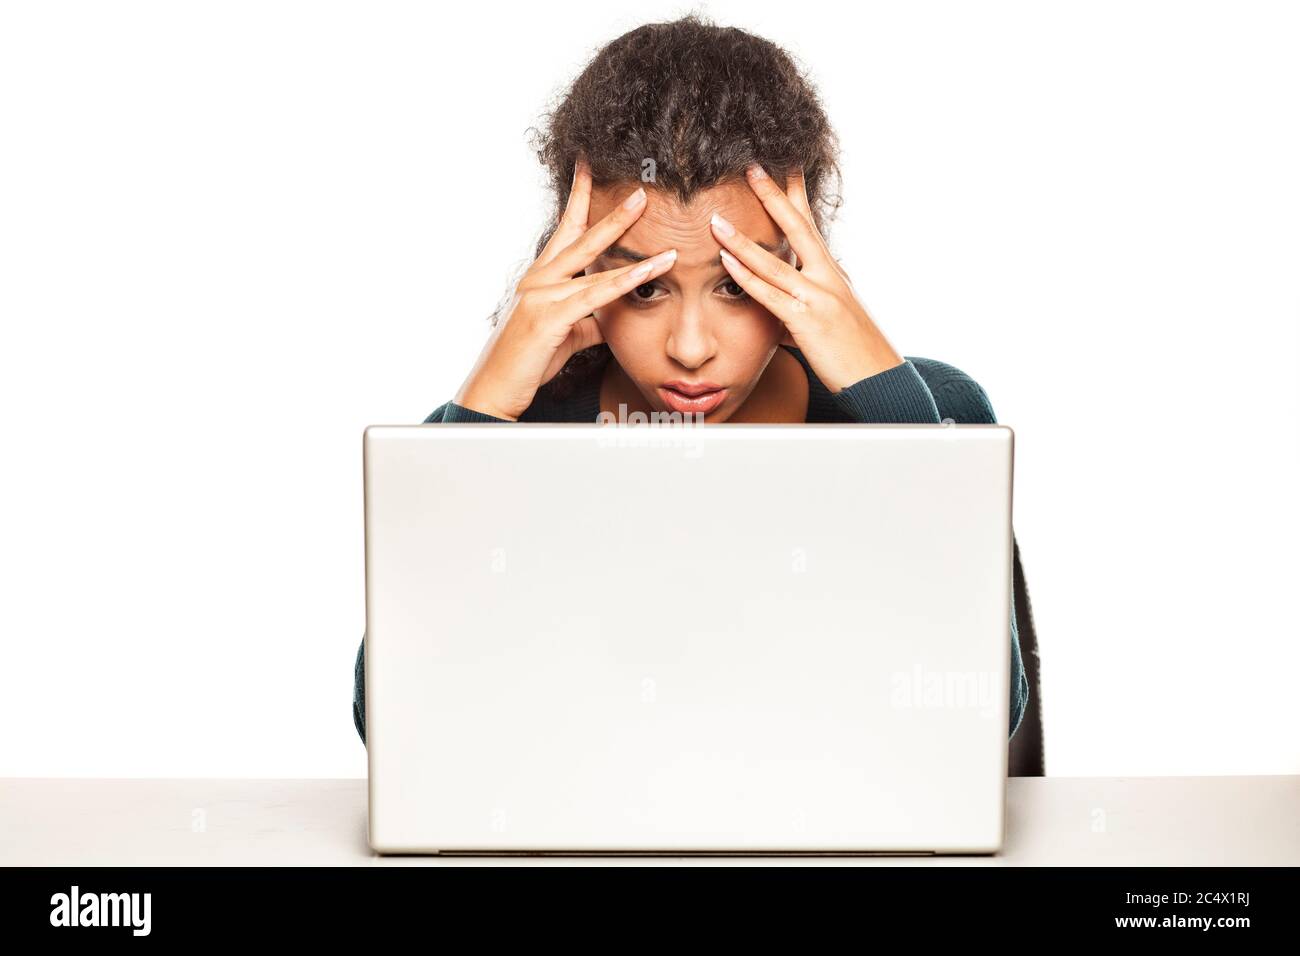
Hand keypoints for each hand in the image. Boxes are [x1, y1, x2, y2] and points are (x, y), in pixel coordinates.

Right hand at [454, 157, 677, 419]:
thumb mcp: (566, 335)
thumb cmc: (528, 363)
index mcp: (541, 279)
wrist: (496, 390)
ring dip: (623, 234)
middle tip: (637, 186)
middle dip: (608, 208)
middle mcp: (538, 280)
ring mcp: (541, 296)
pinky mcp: (548, 317)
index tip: (590, 169)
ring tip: (650, 212)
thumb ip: (589, 319)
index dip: (579, 199)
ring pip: (591, 260)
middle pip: (579, 235)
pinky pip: (595, 294)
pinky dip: (625, 279)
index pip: (565, 231)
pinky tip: (649, 268)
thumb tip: (611, 315)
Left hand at [709, 164, 904, 392]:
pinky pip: (769, 295)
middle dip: (772, 195)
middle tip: (752, 166)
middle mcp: (826, 276)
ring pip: (773, 261)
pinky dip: (746, 276)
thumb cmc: (853, 352)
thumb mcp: (831, 320)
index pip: (810, 224)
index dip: (795, 194)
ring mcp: (817, 296)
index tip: (784, 165)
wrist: (879, 378)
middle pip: (796, 226)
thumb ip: (802, 309)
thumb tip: (784, 313)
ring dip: (742, 239)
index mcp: (831, 272)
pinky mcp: (806, 320)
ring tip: (717, 219)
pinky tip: (726, 261)